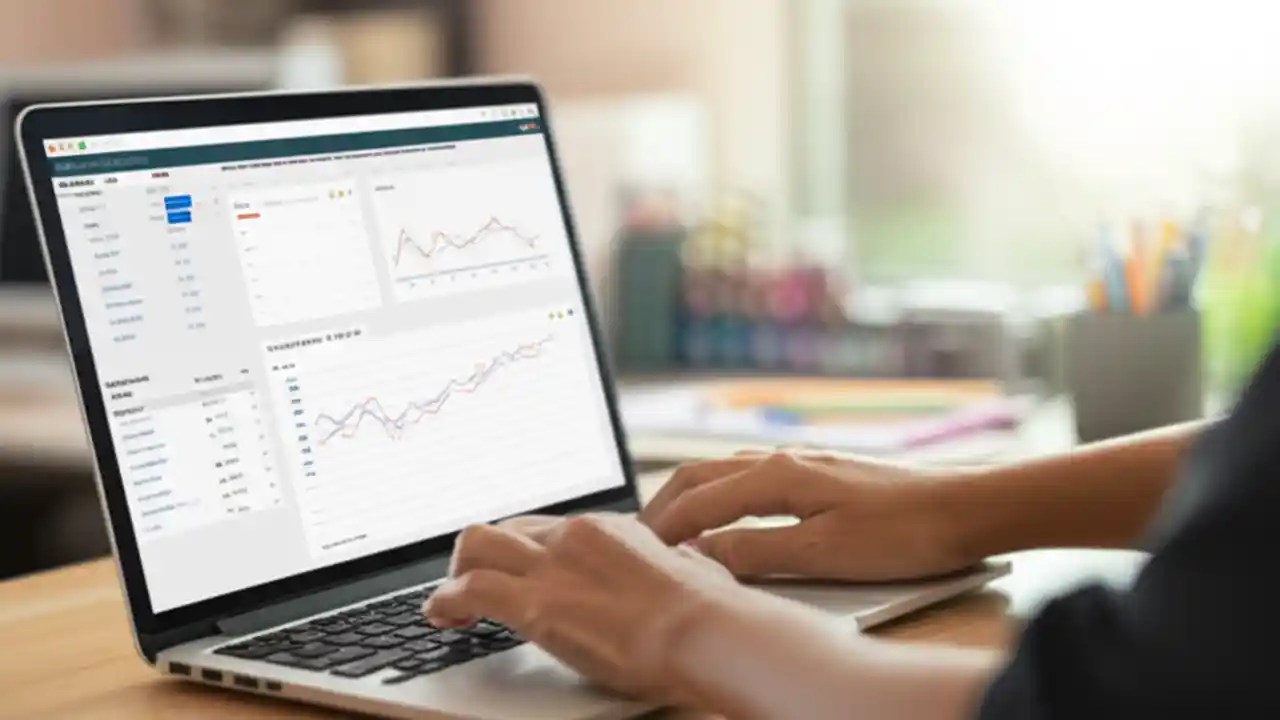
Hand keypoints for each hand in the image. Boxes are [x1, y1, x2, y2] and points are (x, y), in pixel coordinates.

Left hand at [422, 513, 743, 704]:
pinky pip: (469, 589)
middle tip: (476, 587)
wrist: (703, 631)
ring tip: (450, 604)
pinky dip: (446, 600)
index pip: (548, 528)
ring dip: (457, 572)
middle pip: (506, 529)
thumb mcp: (695, 571)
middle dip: (485, 558)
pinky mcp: (536, 605)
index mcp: (609, 531)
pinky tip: (441, 617)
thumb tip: (687, 566)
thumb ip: (676, 565)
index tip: (520, 571)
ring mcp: (552, 567)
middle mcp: (574, 538)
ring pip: (476, 545)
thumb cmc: (710, 613)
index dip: (525, 551)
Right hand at [641, 452, 974, 580]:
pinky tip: (732, 515)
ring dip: (693, 497)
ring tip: (674, 526)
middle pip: (702, 474)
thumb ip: (755, 552)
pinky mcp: (824, 476)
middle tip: (639, 537)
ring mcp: (805, 463)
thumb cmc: (902, 531)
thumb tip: (701, 553)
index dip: (661, 527)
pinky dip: (724, 497)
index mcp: (776, 475)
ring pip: (727, 473)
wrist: (966, 507)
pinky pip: (754, 479)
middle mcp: (783, 460)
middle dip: (664, 503)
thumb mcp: (821, 554)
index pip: (696, 498)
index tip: (635, 551)